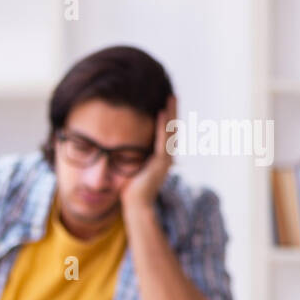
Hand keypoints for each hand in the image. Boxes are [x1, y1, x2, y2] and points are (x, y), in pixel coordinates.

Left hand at [122, 94, 175, 211]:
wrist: (136, 205)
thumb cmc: (131, 188)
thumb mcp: (134, 166)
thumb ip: (136, 155)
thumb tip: (126, 145)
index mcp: (162, 156)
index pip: (167, 132)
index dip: (168, 117)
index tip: (166, 102)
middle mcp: (167, 156)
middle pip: (173, 128)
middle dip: (173, 111)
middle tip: (172, 94)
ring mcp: (166, 159)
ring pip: (170, 132)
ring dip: (170, 114)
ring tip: (170, 98)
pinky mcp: (161, 163)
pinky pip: (162, 140)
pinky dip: (162, 127)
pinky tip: (160, 113)